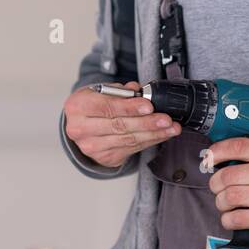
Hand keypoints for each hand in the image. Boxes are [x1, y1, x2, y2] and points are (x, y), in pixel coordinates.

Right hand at [63, 81, 180, 168]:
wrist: (80, 125)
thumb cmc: (92, 104)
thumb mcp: (100, 91)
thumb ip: (120, 90)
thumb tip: (138, 91)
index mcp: (77, 107)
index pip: (107, 107)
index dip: (129, 108)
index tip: (149, 106)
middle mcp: (81, 129)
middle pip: (119, 126)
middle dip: (147, 123)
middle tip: (166, 119)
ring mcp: (92, 147)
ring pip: (128, 140)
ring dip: (153, 134)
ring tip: (170, 128)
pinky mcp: (104, 158)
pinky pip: (132, 149)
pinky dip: (149, 141)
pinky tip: (161, 135)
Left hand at [205, 138, 248, 248]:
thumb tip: (225, 159)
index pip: (238, 146)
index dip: (217, 152)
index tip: (209, 159)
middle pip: (227, 175)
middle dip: (216, 185)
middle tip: (218, 189)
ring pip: (228, 197)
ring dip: (221, 204)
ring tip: (227, 206)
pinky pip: (235, 218)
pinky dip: (228, 220)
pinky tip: (233, 219)